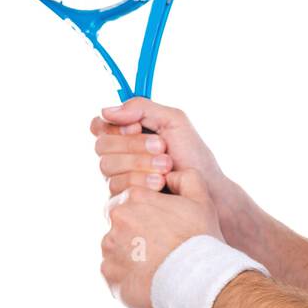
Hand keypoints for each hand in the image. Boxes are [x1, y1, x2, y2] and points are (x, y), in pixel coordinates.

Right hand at [90, 98, 252, 234]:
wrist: (208, 189)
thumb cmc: (193, 155)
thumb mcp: (173, 121)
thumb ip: (142, 108)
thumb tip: (106, 110)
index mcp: (128, 134)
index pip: (100, 125)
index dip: (115, 126)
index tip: (138, 127)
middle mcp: (119, 156)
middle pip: (102, 145)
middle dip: (134, 145)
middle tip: (162, 147)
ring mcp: (119, 178)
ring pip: (106, 166)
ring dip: (140, 163)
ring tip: (167, 166)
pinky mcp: (123, 199)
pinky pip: (115, 187)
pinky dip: (140, 181)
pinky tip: (160, 184)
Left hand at [100, 168, 222, 307]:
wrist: (197, 279)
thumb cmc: (200, 238)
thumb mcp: (201, 198)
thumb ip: (184, 178)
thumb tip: (169, 175)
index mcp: (135, 197)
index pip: (132, 199)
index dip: (149, 212)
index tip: (164, 226)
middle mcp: (117, 219)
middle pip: (121, 222)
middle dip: (136, 230)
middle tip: (161, 244)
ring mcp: (109, 247)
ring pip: (116, 247)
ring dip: (131, 252)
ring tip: (157, 264)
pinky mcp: (108, 274)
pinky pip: (114, 271)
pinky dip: (127, 274)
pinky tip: (149, 278)